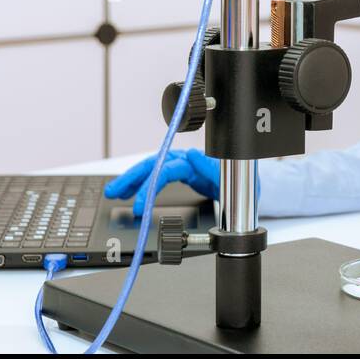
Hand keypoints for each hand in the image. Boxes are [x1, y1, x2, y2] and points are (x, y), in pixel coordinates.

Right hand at [105, 148, 241, 216]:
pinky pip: (156, 175)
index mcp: (197, 163)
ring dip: (131, 179)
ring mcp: (182, 165)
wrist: (246, 187)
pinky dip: (141, 183)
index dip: (152, 185)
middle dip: (132, 178)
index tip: (140, 203)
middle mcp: (186, 160)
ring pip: (151, 168)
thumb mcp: (233, 180)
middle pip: (154, 165)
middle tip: (115, 192)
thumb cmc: (241, 185)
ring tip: (113, 191)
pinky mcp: (180, 172)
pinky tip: (128, 191)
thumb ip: (212, 168)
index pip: (168, 169)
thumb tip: (193, 155)